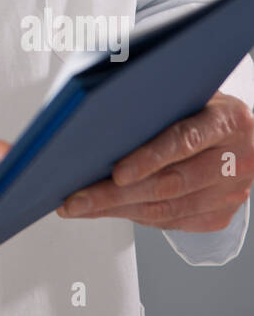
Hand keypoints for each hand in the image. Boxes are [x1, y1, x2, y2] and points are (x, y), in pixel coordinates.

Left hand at [56, 92, 253, 230]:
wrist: (246, 135)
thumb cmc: (204, 107)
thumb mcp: (189, 93)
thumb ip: (158, 101)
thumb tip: (101, 113)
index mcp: (229, 121)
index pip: (185, 141)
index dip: (149, 159)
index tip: (116, 173)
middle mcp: (237, 159)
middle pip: (171, 183)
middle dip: (116, 194)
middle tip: (78, 199)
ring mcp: (232, 191)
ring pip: (168, 209)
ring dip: (119, 210)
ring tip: (83, 207)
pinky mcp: (222, 214)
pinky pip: (173, 223)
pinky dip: (138, 217)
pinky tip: (111, 211)